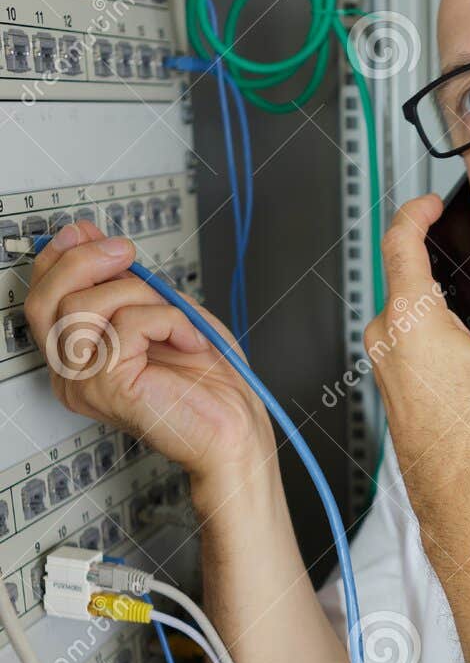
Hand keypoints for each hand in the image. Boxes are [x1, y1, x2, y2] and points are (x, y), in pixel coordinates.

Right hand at [23, 220, 273, 496]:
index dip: (60, 258)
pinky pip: (128, 323)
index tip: (89, 231)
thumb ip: (126, 282)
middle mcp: (72, 375)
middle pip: (44, 301)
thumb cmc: (207, 383)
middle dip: (84, 261)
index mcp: (79, 358)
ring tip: (174, 317)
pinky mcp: (107, 386)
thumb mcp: (163, 312)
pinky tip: (188, 341)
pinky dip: (168, 320)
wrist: (235, 430)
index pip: (41, 300)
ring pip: (83, 305)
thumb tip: (95, 240)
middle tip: (127, 253)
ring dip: (139, 295)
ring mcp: (84, 382)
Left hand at [365, 194, 469, 539]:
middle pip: (408, 284)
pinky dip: (434, 346)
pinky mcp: (389, 387)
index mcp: (410, 314)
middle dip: (443, 282)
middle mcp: (386, 335)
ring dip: (441, 320)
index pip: (400, 240)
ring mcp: (382, 363)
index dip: (416, 212)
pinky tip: (463, 368)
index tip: (427, 205)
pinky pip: (409, 349)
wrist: (458, 482)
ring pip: (411, 320)